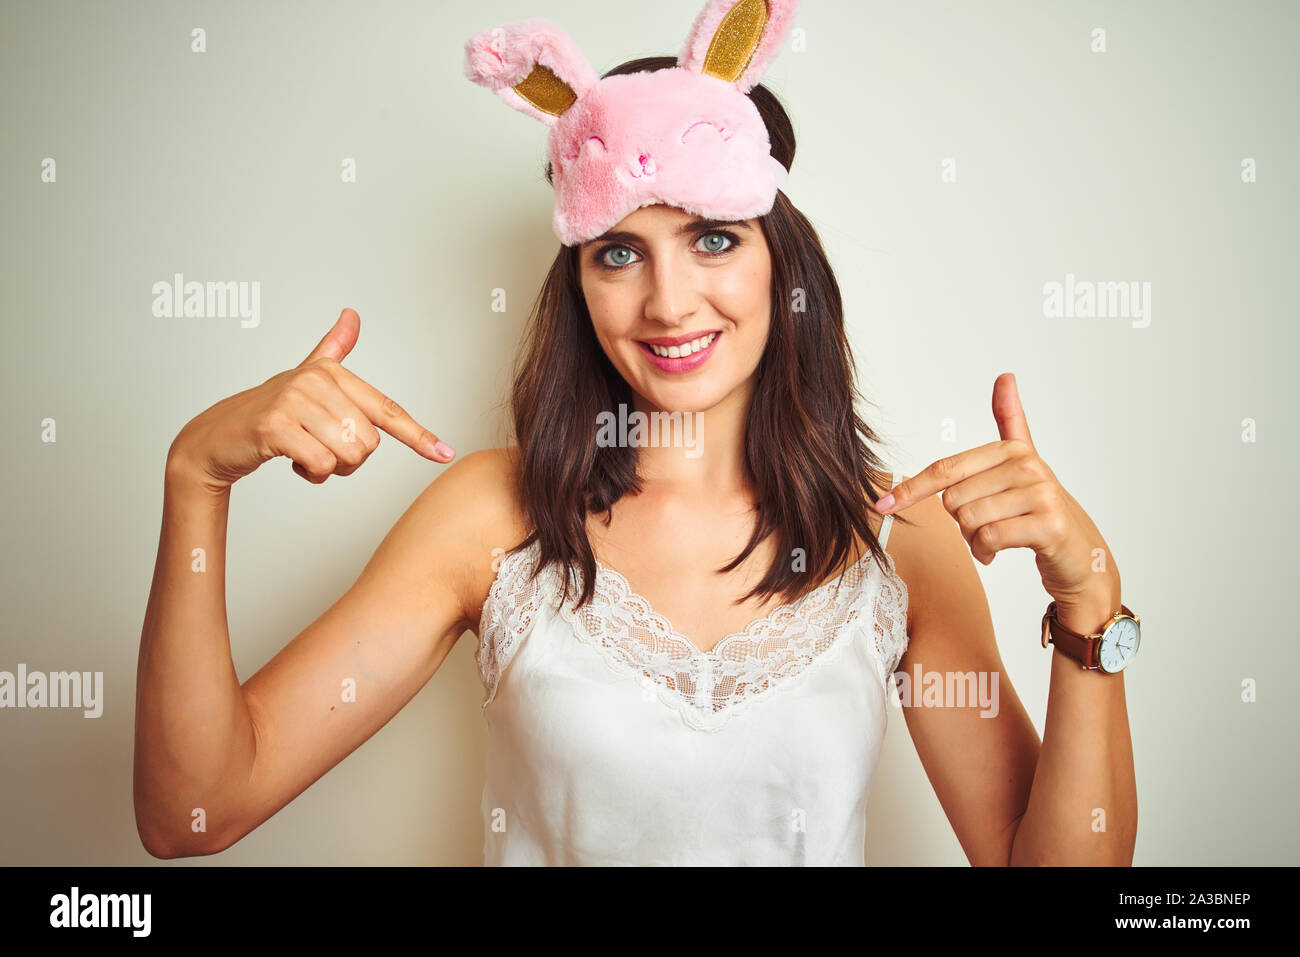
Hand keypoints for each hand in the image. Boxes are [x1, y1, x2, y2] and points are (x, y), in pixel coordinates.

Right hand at [168, 308, 453, 490]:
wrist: (216, 436)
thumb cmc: (268, 410)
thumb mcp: (304, 378)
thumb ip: (332, 349)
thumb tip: (352, 314)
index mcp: (332, 372)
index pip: (387, 410)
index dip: (418, 435)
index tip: (445, 454)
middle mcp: (316, 381)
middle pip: (369, 444)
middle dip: (348, 460)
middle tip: (318, 449)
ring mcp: (295, 402)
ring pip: (347, 457)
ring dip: (328, 469)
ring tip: (303, 452)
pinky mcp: (276, 427)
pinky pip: (321, 466)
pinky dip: (310, 474)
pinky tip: (290, 460)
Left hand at [873, 373, 1117, 611]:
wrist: (1080, 551)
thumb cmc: (1038, 508)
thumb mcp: (1021, 465)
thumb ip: (1010, 421)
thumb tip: (1006, 375)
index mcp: (1011, 450)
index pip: (945, 469)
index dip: (911, 488)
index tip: (882, 505)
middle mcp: (1027, 466)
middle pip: (953, 500)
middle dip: (960, 523)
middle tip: (985, 527)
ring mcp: (1040, 494)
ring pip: (969, 520)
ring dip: (973, 540)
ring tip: (994, 539)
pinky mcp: (1048, 524)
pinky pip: (989, 538)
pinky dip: (986, 552)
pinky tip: (998, 551)